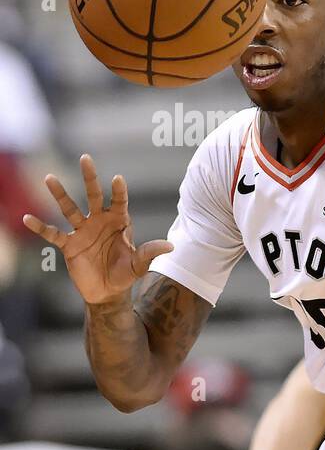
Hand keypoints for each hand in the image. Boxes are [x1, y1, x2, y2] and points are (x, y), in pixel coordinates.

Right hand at [22, 154, 171, 304]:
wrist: (108, 291)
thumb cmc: (125, 274)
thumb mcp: (139, 264)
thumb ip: (150, 253)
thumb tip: (171, 246)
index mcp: (119, 222)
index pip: (120, 202)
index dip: (119, 191)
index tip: (118, 178)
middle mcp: (99, 221)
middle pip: (94, 195)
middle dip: (90, 178)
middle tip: (86, 158)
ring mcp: (82, 231)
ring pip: (69, 208)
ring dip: (60, 194)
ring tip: (49, 177)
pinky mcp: (69, 245)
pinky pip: (52, 234)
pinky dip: (40, 227)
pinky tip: (27, 218)